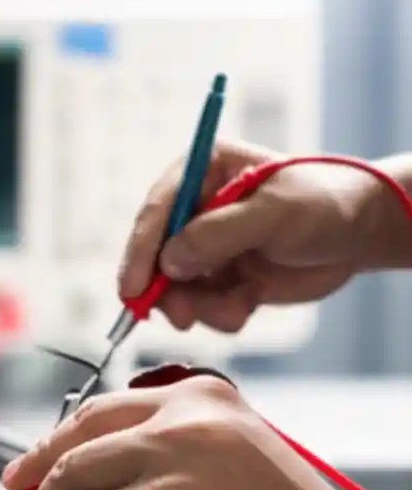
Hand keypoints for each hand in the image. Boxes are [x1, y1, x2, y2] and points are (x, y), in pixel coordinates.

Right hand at [119, 139, 383, 332]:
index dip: (140, 252)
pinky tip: (248, 304)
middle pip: (155, 254)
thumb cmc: (322, 205)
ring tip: (237, 309)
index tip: (132, 290)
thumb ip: (218, 234)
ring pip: (175, 286)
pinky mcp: (217, 275)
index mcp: (200, 172)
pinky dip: (219, 314)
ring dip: (200, 306)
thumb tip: (169, 263)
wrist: (357, 237)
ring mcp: (203, 244)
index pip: (157, 212)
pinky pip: (199, 304)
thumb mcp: (274, 214)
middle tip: (182, 317)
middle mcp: (193, 208)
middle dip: (168, 290)